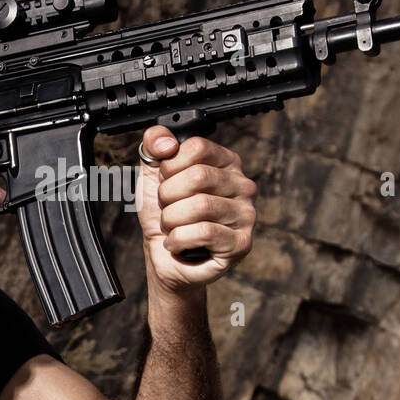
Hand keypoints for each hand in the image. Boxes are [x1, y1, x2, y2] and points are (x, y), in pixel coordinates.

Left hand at [133, 126, 256, 292]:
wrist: (164, 258)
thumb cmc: (163, 216)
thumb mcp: (152, 176)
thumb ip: (154, 147)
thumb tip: (165, 140)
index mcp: (226, 163)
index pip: (198, 147)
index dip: (170, 165)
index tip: (166, 180)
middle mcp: (243, 185)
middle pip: (198, 176)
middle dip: (168, 195)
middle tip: (167, 208)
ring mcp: (246, 215)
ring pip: (200, 206)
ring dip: (172, 220)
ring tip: (172, 227)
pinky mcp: (241, 243)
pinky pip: (205, 232)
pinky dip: (179, 239)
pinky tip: (178, 243)